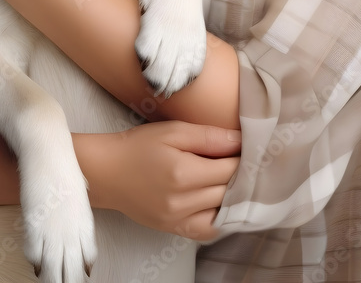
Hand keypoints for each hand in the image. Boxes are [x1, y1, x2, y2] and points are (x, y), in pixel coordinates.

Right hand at [85, 122, 240, 240]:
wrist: (106, 172)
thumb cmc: (138, 146)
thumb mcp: (173, 131)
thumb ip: (208, 136)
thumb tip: (240, 139)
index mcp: (183, 173)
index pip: (230, 169)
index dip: (245, 158)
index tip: (254, 148)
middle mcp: (182, 202)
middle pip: (229, 192)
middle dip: (243, 176)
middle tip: (251, 161)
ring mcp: (177, 220)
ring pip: (222, 213)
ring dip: (235, 198)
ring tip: (239, 180)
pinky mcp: (172, 229)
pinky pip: (206, 230)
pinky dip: (220, 217)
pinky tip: (224, 203)